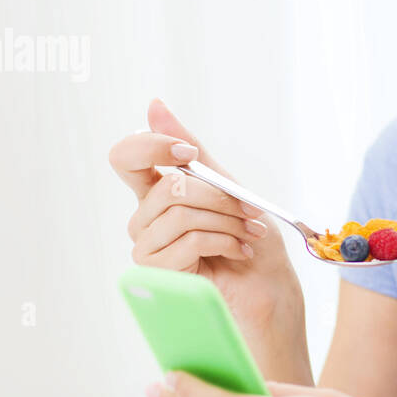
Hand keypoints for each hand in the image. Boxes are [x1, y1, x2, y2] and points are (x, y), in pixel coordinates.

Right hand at [109, 97, 304, 333]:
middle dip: (220, 196)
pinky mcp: (158, 274)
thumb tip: (154, 105)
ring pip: (180, 212)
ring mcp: (147, 247)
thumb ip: (193, 153)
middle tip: (250, 212)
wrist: (270, 291)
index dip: (153, 146)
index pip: (126, 157)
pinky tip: (238, 253)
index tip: (189, 153)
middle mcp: (145, 219)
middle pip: (169, 186)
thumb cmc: (253, 241)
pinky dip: (224, 241)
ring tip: (249, 234)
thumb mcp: (230, 188)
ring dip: (227, 221)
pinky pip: (188, 240)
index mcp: (159, 193)